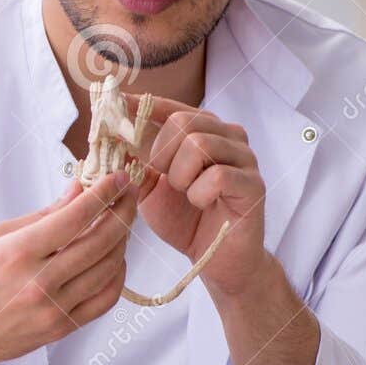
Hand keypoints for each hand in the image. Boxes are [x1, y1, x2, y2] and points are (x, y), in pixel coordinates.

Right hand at [0, 172, 137, 364]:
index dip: (103, 193)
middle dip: (121, 213)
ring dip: (121, 243)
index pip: (76, 217)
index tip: (116, 179)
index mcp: (17, 254)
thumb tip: (77, 191)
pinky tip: (113, 260)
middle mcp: (38, 284)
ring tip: (119, 224)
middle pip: (100, 242)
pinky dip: (116, 277)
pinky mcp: (58, 331)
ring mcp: (52, 311)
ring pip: (108, 271)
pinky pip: (103, 301)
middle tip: (128, 196)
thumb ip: (40, 216)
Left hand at [130, 94, 268, 298]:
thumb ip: (135, 164)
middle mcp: (227, 137)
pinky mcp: (253, 184)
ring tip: (185, 193)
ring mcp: (244, 158)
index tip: (118, 103)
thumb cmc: (185, 220)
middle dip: (162, 153)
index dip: (143, 106)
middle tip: (164, 179)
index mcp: (203, 131)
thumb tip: (112, 140)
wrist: (215, 261)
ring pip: (200, 144)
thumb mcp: (149, 190)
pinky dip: (199, 193)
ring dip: (180, 175)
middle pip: (184, 121)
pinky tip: (202, 204)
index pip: (171, 107)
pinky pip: (218, 175)